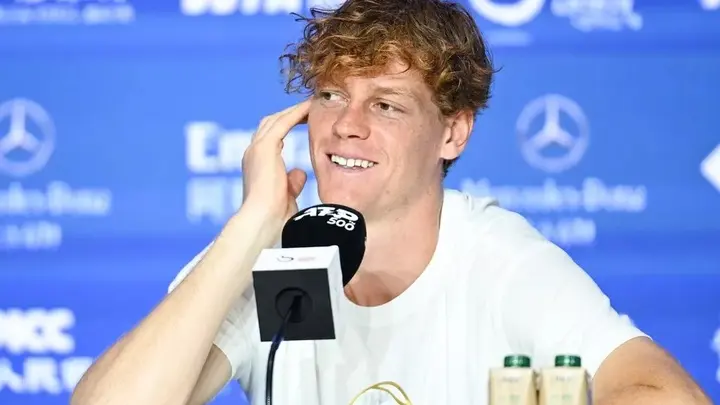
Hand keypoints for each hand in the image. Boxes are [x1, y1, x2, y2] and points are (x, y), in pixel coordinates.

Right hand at [241, 99, 310, 230]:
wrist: (262, 220)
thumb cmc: (274, 216)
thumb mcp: (286, 195)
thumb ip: (292, 182)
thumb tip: (300, 173)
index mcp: (255, 165)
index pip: (270, 138)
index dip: (285, 127)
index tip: (303, 122)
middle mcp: (252, 153)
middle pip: (270, 124)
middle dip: (288, 114)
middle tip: (309, 108)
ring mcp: (256, 149)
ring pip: (275, 120)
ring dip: (293, 110)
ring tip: (312, 104)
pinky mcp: (264, 148)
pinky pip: (282, 123)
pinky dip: (296, 113)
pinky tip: (310, 107)